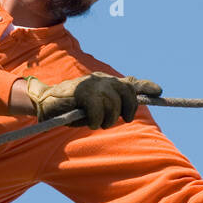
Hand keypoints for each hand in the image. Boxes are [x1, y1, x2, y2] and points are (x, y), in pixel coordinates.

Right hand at [26, 73, 162, 128]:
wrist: (43, 103)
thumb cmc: (70, 107)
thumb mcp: (94, 106)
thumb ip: (110, 102)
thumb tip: (130, 101)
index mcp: (103, 81)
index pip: (128, 82)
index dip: (145, 86)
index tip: (159, 91)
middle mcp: (99, 79)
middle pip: (126, 93)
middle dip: (128, 109)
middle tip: (123, 119)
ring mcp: (91, 84)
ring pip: (113, 104)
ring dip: (108, 119)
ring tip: (98, 122)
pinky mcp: (81, 92)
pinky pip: (99, 111)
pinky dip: (96, 121)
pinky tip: (89, 122)